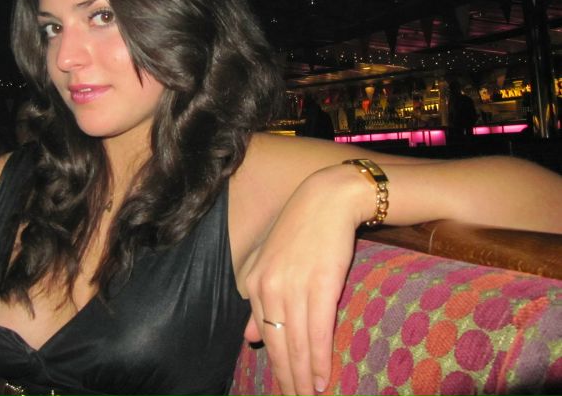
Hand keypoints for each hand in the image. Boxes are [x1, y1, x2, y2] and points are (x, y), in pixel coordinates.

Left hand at [242, 166, 364, 395]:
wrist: (327, 200)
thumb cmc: (301, 231)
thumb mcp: (270, 262)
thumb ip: (259, 299)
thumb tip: (250, 337)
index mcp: (254, 282)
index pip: (264, 334)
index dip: (275, 365)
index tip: (283, 388)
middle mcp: (269, 286)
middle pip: (278, 344)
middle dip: (288, 379)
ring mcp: (293, 286)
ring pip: (297, 343)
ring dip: (304, 377)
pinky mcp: (320, 285)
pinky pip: (318, 331)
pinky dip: (320, 359)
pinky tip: (323, 379)